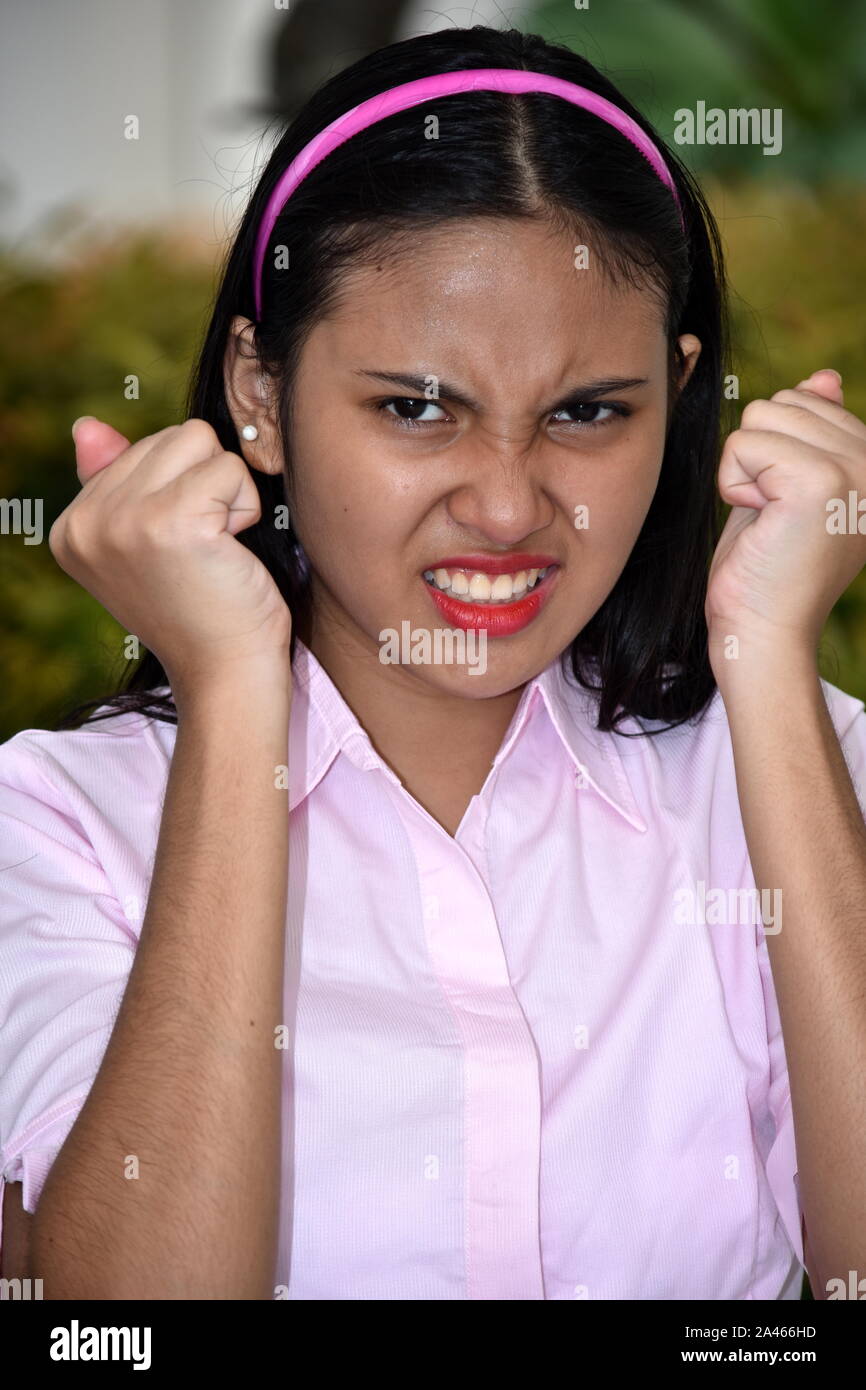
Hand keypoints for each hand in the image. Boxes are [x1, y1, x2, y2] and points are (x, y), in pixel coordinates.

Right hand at [49, 417, 292, 696]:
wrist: (226, 672)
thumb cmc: (200, 610)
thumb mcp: (144, 543)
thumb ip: (113, 482)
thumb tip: (86, 425)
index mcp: (70, 527)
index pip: (141, 448)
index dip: (181, 491)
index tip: (178, 553)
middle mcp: (84, 522)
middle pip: (171, 436)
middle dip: (205, 484)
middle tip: (203, 550)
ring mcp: (122, 521)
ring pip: (200, 441)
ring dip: (227, 490)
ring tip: (216, 546)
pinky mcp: (170, 521)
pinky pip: (229, 469)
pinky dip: (246, 505)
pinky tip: (231, 549)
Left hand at [705, 369, 865, 675]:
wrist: (764, 630)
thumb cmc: (768, 567)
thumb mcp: (791, 487)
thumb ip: (812, 432)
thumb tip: (824, 378)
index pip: (806, 399)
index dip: (773, 451)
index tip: (787, 506)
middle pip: (782, 401)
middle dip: (757, 455)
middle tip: (773, 513)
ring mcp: (853, 469)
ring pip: (760, 417)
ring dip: (744, 470)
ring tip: (767, 517)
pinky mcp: (819, 481)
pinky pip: (744, 445)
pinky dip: (734, 485)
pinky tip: (760, 521)